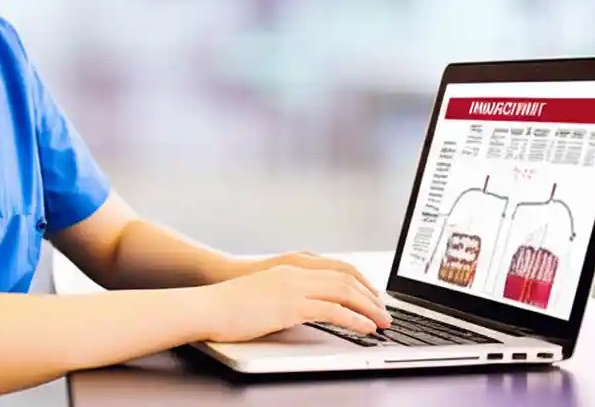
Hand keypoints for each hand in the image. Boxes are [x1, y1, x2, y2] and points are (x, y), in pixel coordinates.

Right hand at [197, 263, 392, 343]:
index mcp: (292, 267)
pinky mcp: (291, 305)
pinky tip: (365, 328)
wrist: (209, 304)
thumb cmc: (230, 303)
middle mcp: (297, 272)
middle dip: (370, 295)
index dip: (360, 281)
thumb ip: (287, 294)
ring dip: (369, 307)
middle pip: (346, 278)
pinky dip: (354, 319)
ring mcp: (294, 287)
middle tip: (385, 311)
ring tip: (383, 322)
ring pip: (345, 291)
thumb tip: (304, 308)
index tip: (373, 295)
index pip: (337, 268)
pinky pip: (333, 310)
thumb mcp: (266, 292)